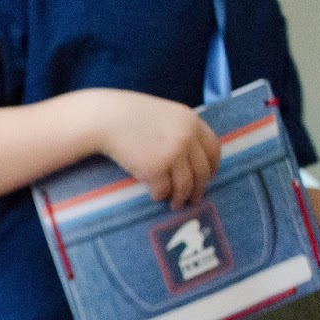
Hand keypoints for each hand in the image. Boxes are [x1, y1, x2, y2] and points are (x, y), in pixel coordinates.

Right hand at [95, 90, 221, 209]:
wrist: (106, 118)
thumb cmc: (130, 116)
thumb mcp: (165, 115)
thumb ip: (181, 130)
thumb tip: (191, 158)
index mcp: (192, 122)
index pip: (213, 148)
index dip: (212, 166)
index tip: (208, 177)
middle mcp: (187, 137)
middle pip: (202, 171)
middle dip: (199, 188)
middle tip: (193, 198)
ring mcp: (173, 153)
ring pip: (186, 185)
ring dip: (181, 197)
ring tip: (175, 204)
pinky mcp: (156, 168)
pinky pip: (164, 189)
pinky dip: (160, 195)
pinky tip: (155, 195)